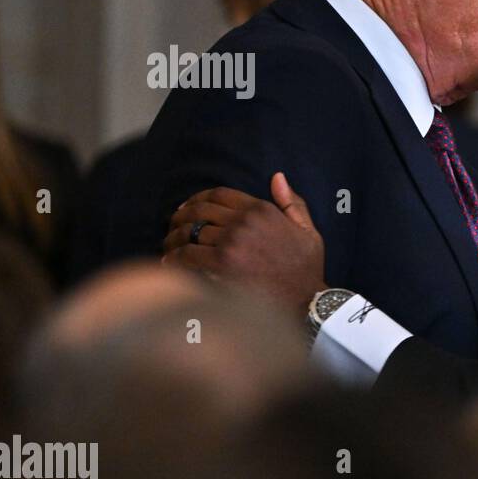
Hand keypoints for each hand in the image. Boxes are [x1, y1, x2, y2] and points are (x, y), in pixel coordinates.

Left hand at [163, 172, 326, 311]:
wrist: (306, 301)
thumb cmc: (307, 268)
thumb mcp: (308, 231)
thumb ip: (292, 203)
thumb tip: (277, 177)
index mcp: (262, 210)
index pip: (219, 194)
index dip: (199, 198)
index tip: (189, 207)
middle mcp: (244, 222)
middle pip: (199, 210)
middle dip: (181, 216)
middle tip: (173, 225)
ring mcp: (231, 242)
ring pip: (189, 231)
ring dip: (174, 237)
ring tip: (169, 244)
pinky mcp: (220, 264)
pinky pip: (186, 255)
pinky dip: (174, 257)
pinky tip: (170, 261)